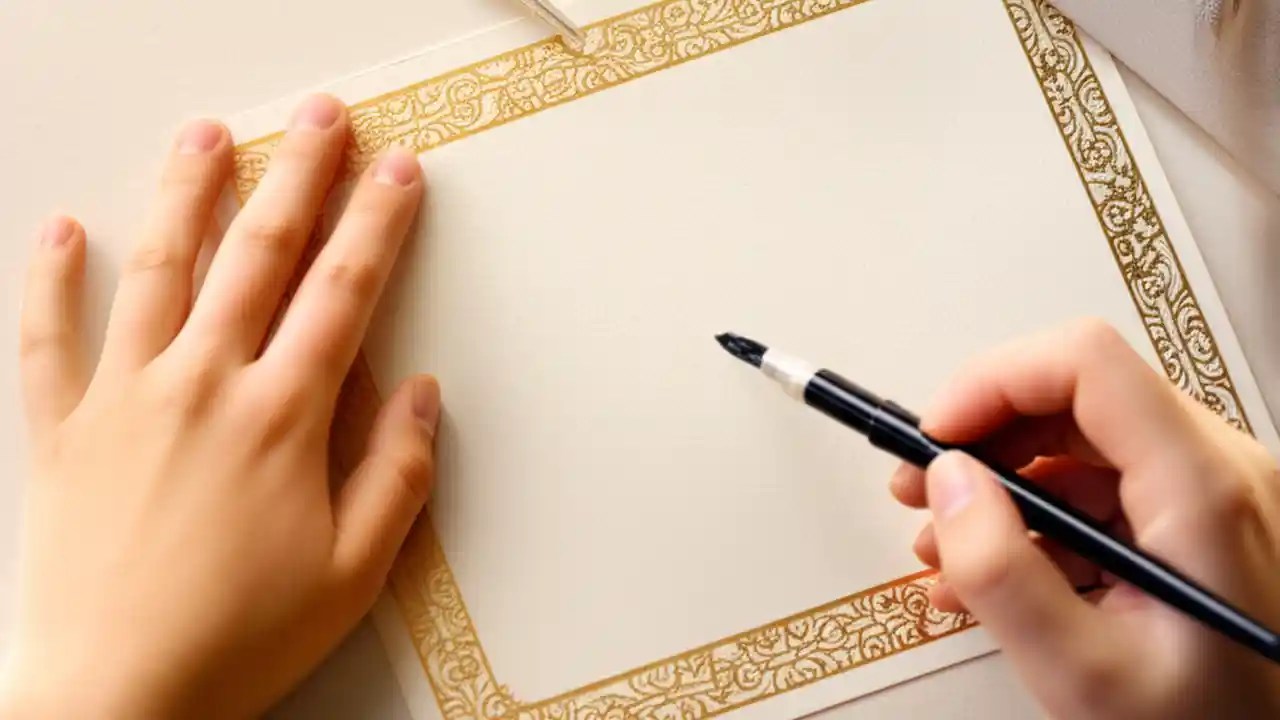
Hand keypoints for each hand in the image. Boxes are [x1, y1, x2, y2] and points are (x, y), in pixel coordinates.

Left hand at [1, 95, 435, 717]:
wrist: (114, 698)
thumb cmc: (239, 638)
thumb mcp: (353, 572)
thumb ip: (398, 475)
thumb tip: (424, 396)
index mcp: (280, 419)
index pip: (341, 295)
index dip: (375, 224)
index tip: (396, 172)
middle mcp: (202, 387)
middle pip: (257, 257)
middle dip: (297, 178)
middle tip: (320, 119)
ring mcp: (124, 400)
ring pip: (157, 271)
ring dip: (186, 195)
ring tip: (205, 137)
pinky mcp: (62, 432)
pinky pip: (46, 341)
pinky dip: (49, 282)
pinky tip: (60, 232)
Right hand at [890, 319, 1279, 718]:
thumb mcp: (1081, 671)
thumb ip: (1001, 572)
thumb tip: (948, 481)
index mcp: (1203, 490)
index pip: (1084, 363)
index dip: (991, 383)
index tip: (935, 435)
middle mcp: (1220, 470)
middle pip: (1073, 394)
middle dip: (979, 436)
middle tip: (919, 489)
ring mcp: (1211, 491)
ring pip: (1079, 437)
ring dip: (998, 481)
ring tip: (945, 545)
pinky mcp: (1198, 517)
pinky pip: (1099, 483)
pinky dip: (1035, 513)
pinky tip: (993, 568)